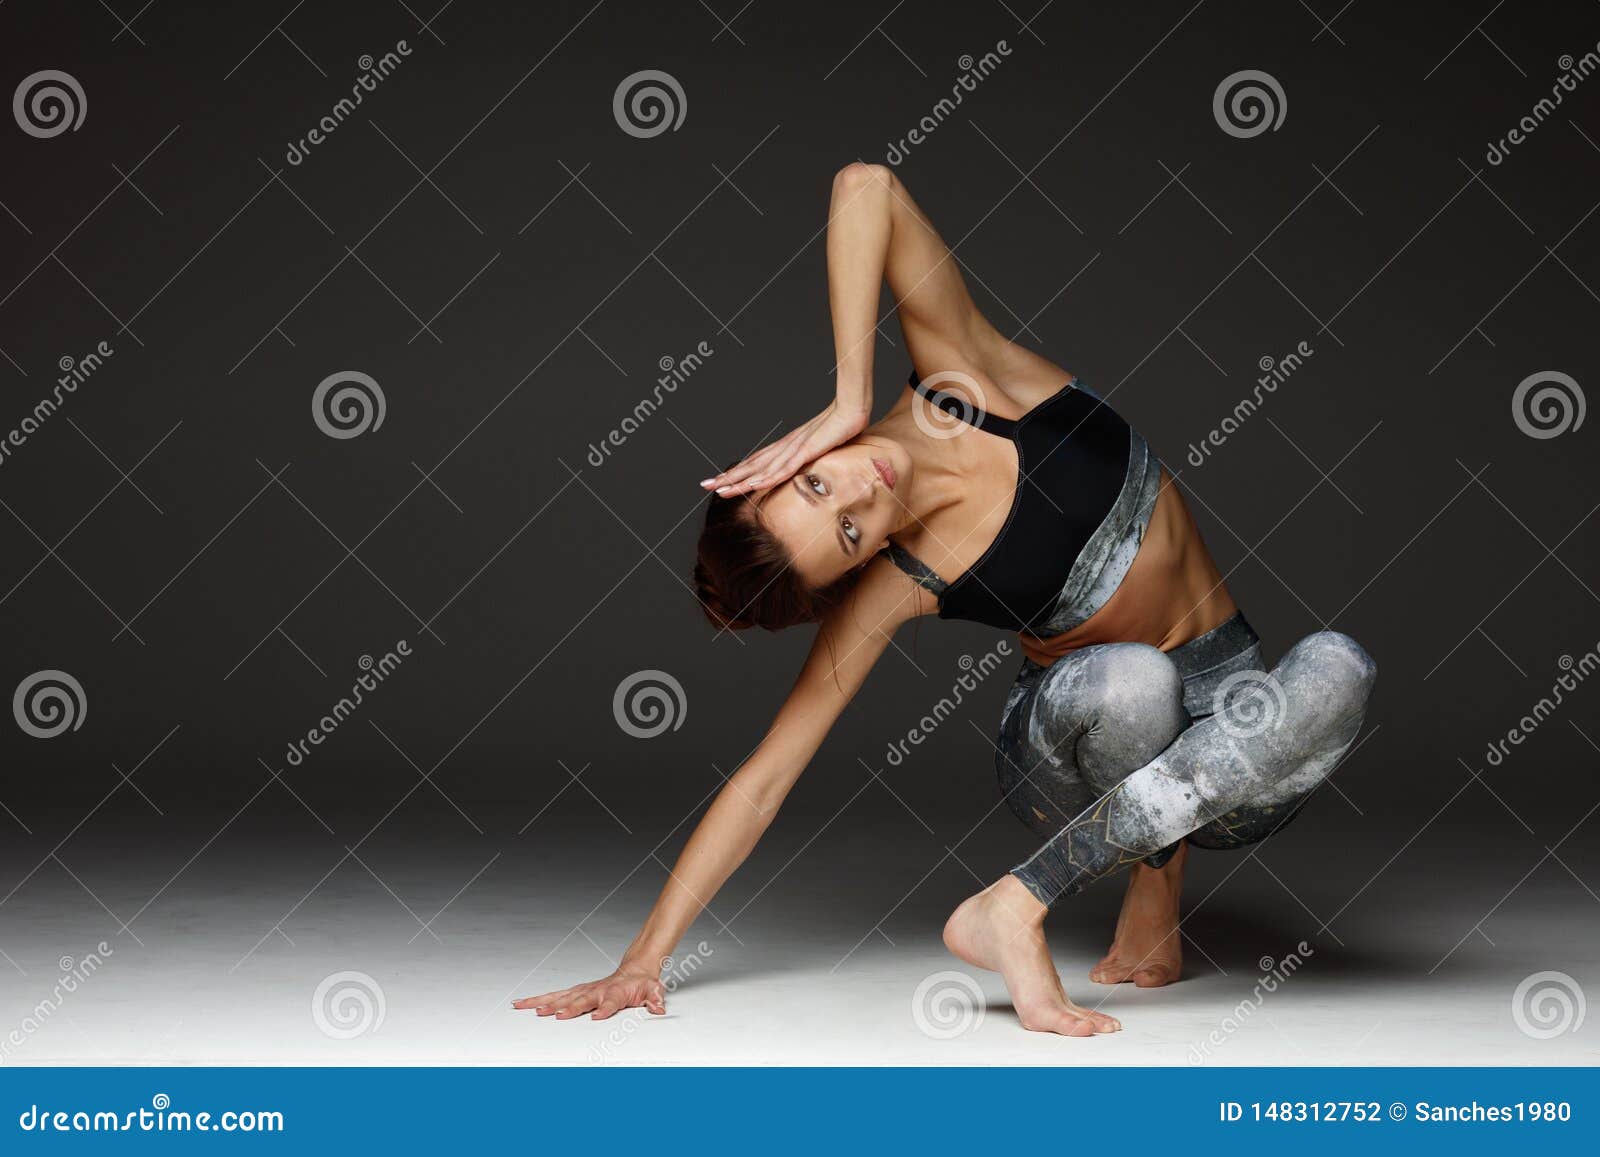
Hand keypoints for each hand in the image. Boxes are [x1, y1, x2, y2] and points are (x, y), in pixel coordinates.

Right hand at [512, 966, 665, 1020]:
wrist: (635, 969)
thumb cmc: (642, 983)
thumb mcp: (654, 990)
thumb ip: (656, 999)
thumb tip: (659, 1008)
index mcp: (615, 993)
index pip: (609, 1002)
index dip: (604, 1009)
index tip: (596, 1017)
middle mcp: (596, 990)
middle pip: (579, 1000)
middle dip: (566, 1008)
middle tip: (552, 1015)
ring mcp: (584, 990)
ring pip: (560, 996)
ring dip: (542, 1002)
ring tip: (522, 1007)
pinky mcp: (576, 992)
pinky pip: (555, 995)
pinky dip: (538, 999)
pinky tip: (523, 1004)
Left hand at [701, 399, 869, 496]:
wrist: (852, 407)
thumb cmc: (841, 426)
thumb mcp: (822, 447)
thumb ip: (813, 458)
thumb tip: (809, 467)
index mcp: (786, 447)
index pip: (757, 462)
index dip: (738, 472)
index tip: (720, 480)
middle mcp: (784, 447)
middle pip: (751, 465)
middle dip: (728, 477)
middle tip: (705, 484)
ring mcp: (794, 448)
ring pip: (761, 469)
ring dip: (740, 480)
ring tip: (719, 489)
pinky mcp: (806, 450)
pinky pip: (784, 468)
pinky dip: (768, 478)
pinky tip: (754, 484)